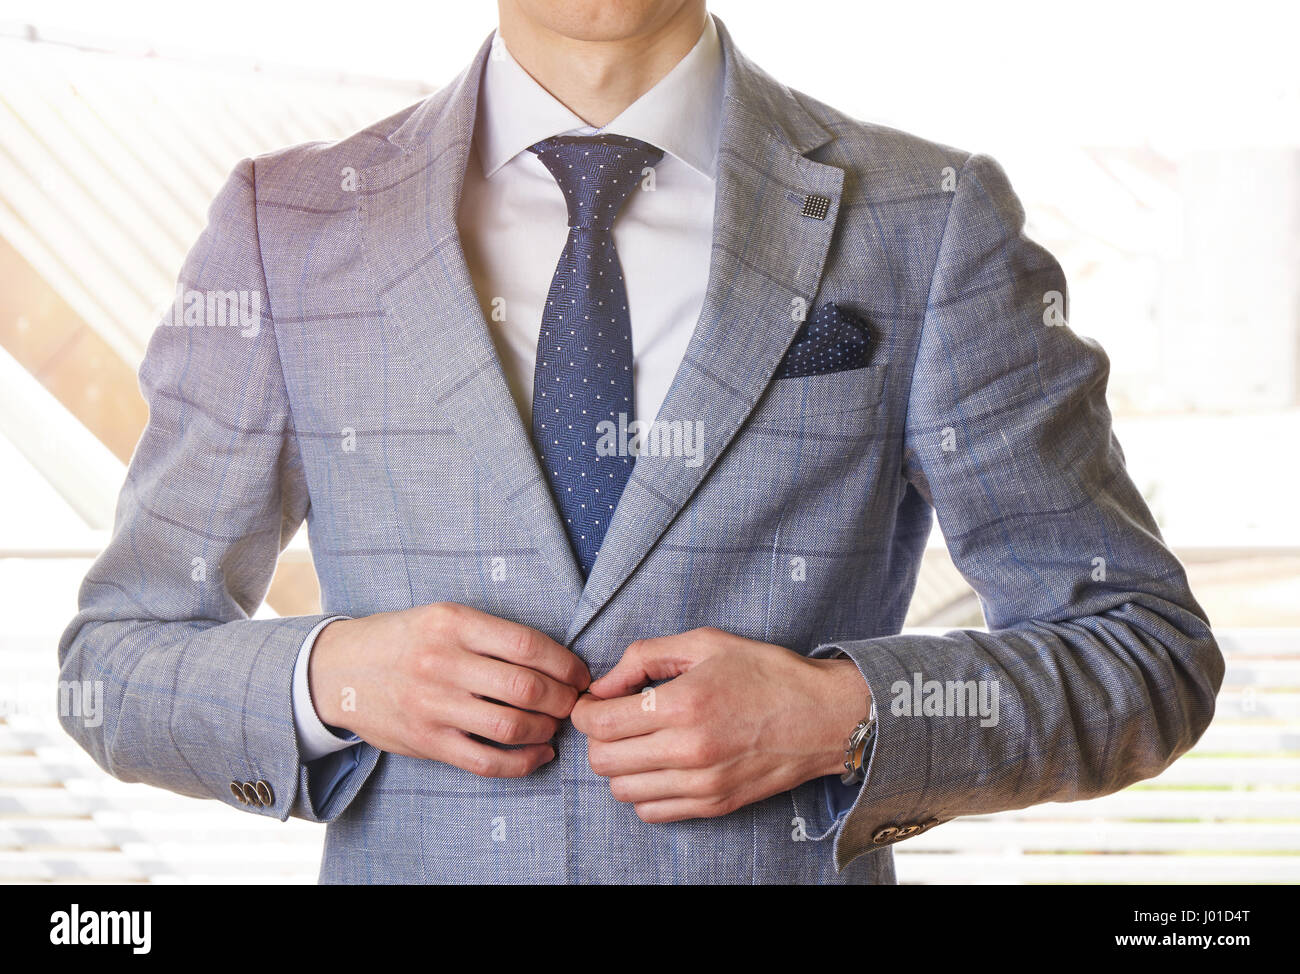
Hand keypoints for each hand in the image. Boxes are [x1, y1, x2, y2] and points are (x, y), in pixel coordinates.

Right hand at [309, 603, 589, 776]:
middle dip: (563, 699)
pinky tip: (538, 754)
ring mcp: (433, 706)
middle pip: (526, 688)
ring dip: (546, 730)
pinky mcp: (426, 742)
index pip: (528, 645)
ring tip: (554, 726)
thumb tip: (556, 661)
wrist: (337, 669)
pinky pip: (486, 762)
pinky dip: (522, 763)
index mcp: (453, 624)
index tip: (581, 674)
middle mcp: (443, 663)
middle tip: (574, 703)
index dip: (566, 664)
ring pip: (511, 727)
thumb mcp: (443, 617)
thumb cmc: (404, 640)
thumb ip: (491, 635)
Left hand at [571, 627, 868, 821]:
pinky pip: (651, 812)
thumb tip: (602, 685)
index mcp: (683, 703)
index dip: (583, 711)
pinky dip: (644, 791)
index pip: (599, 722)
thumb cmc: (765, 673)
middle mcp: (688, 749)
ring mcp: (701, 784)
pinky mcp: (713, 805)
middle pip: (602, 760)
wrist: (824, 717)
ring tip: (639, 742)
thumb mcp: (704, 642)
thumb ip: (643, 657)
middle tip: (615, 719)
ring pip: (621, 791)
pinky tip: (659, 765)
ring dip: (619, 766)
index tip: (592, 702)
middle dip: (597, 738)